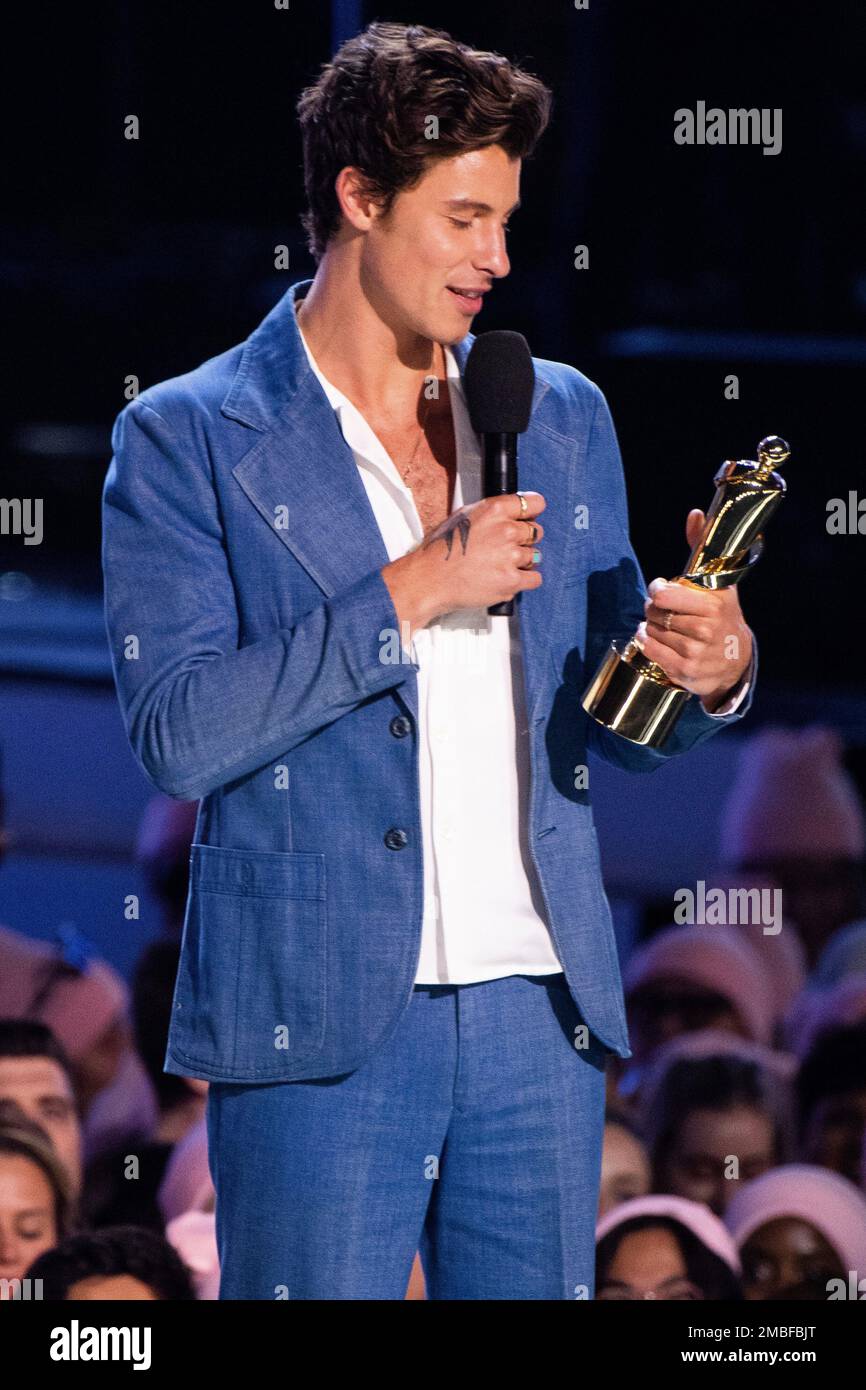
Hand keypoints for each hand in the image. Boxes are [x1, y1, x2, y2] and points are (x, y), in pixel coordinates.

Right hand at [381, 492, 545, 641]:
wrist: (430, 580)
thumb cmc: (441, 550)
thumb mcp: (463, 516)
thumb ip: (491, 514)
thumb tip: (509, 514)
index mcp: (494, 510)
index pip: (534, 503)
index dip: (531, 513)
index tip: (528, 519)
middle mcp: (506, 530)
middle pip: (536, 531)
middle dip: (524, 539)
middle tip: (506, 548)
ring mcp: (511, 556)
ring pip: (535, 555)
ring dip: (522, 561)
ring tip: (500, 566)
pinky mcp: (512, 580)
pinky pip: (534, 578)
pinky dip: (525, 580)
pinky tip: (509, 578)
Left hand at [635, 509, 752, 711]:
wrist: (735, 659)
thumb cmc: (721, 614)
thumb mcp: (718, 582)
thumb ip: (703, 547)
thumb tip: (696, 513)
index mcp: (714, 604)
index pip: (665, 595)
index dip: (657, 590)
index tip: (660, 589)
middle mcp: (706, 629)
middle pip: (656, 613)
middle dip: (653, 609)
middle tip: (661, 610)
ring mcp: (697, 653)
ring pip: (651, 632)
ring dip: (650, 627)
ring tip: (662, 625)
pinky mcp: (686, 672)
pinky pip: (651, 652)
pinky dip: (647, 644)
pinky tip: (654, 639)